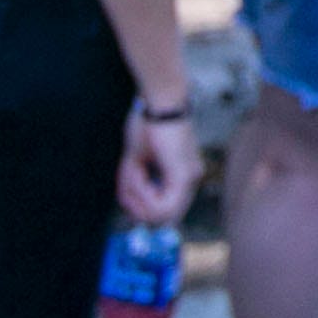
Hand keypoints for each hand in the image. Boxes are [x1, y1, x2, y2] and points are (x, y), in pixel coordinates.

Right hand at [119, 108, 203, 223]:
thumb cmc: (146, 123)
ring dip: (139, 200)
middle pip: (163, 217)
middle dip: (138, 208)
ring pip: (162, 214)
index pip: (163, 210)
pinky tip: (138, 174)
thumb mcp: (134, 160)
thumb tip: (129, 209)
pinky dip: (144, 195)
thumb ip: (133, 185)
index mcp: (182, 176)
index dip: (141, 209)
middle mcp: (191, 180)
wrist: (160, 100)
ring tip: (132, 174)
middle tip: (126, 187)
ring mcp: (190, 179)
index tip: (126, 193)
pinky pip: (163, 204)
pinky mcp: (184, 175)